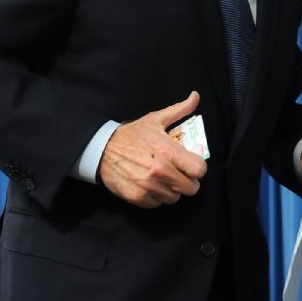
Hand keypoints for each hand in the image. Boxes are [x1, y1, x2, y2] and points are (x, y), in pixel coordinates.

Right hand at [98, 92, 207, 207]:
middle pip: (191, 188)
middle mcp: (161, 171)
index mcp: (169, 152)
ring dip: (171, 190)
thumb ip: (179, 110)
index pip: (200, 170)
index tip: (190, 165)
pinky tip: (149, 185)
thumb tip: (196, 96)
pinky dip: (155, 196)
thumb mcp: (155, 119)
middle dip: (187, 180)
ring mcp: (149, 186)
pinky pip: (158, 204)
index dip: (197, 168)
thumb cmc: (132, 135)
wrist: (102, 149)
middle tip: (177, 173)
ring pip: (175, 198)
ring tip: (162, 178)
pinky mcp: (138, 197)